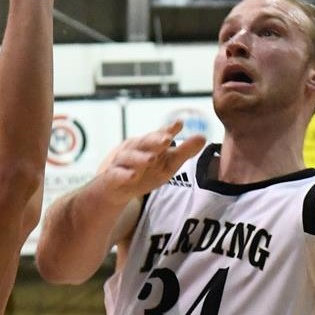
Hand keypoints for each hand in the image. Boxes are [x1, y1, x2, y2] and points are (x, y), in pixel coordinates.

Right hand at [89, 120, 207, 203]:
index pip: (160, 135)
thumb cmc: (144, 172)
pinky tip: (132, 176)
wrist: (116, 190)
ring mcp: (122, 163)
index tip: (179, 124)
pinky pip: (116, 175)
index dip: (168, 130)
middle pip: (144, 142)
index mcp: (149, 145)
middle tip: (166, 139)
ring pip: (130, 157)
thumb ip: (183, 152)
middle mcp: (135, 150)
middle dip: (154, 139)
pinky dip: (123, 175)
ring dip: (140, 158)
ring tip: (151, 159)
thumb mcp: (167, 164)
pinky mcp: (111, 177)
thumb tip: (203, 137)